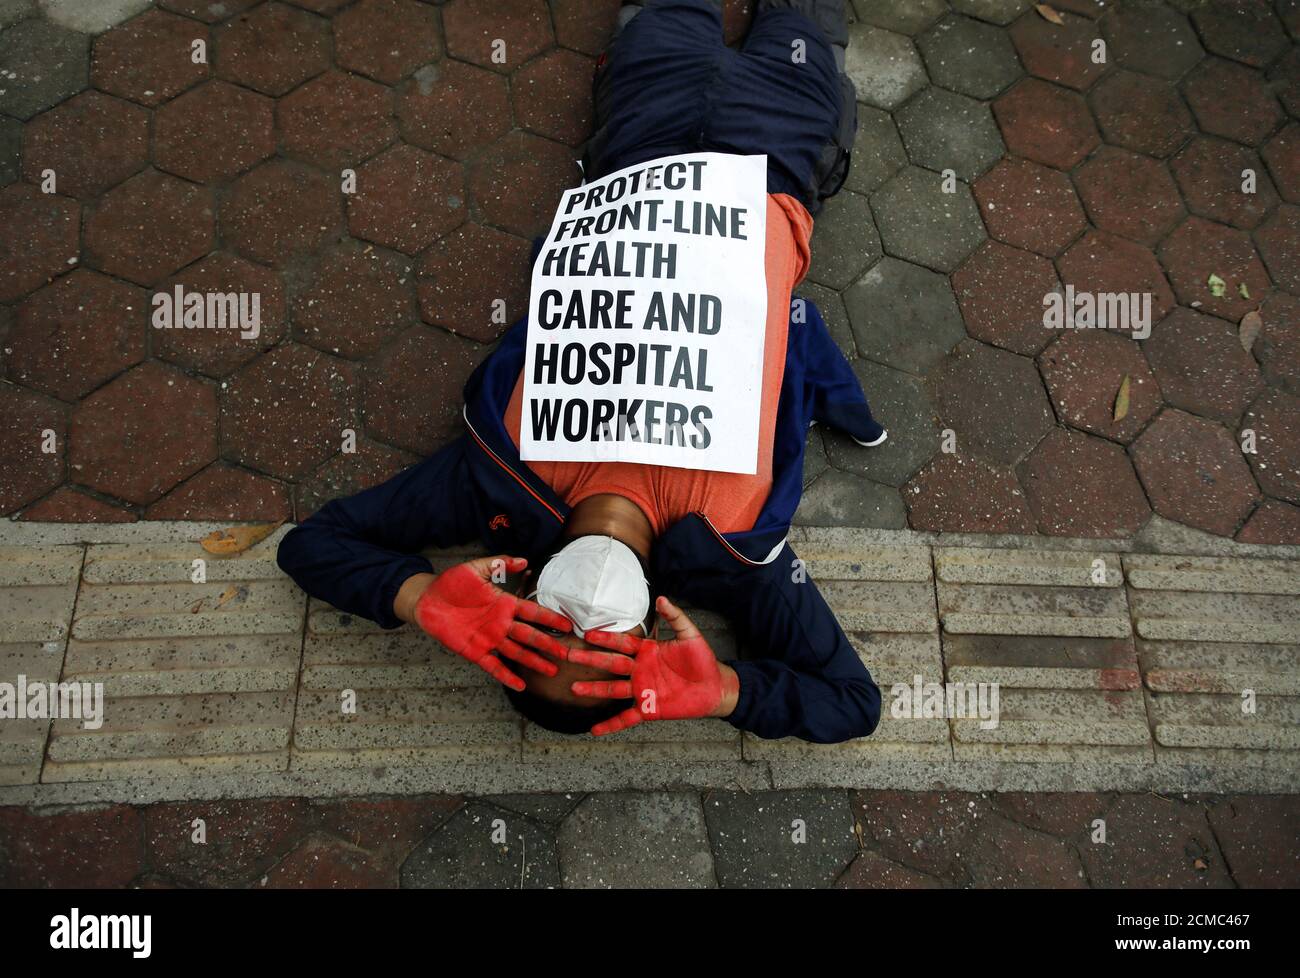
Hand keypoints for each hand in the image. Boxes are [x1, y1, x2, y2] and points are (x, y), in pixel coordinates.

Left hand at [410, 556, 572, 691]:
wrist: (427, 599)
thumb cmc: (451, 583)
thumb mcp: (475, 568)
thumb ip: (499, 563)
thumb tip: (523, 559)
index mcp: (504, 604)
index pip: (533, 612)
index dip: (550, 618)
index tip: (568, 624)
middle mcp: (501, 623)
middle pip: (530, 635)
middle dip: (549, 644)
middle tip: (567, 653)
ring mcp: (490, 639)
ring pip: (517, 652)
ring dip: (534, 661)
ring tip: (551, 670)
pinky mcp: (475, 651)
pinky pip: (493, 666)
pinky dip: (506, 676)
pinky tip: (520, 685)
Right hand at [567, 596, 737, 734]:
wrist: (715, 687)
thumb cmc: (703, 660)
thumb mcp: (690, 635)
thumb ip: (675, 617)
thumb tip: (661, 598)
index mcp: (648, 651)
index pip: (622, 643)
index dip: (605, 638)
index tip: (588, 634)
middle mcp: (640, 670)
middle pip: (611, 664)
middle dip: (590, 659)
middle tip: (568, 655)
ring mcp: (642, 690)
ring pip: (613, 689)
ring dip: (594, 689)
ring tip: (575, 688)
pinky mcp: (648, 709)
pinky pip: (625, 718)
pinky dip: (610, 725)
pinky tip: (594, 730)